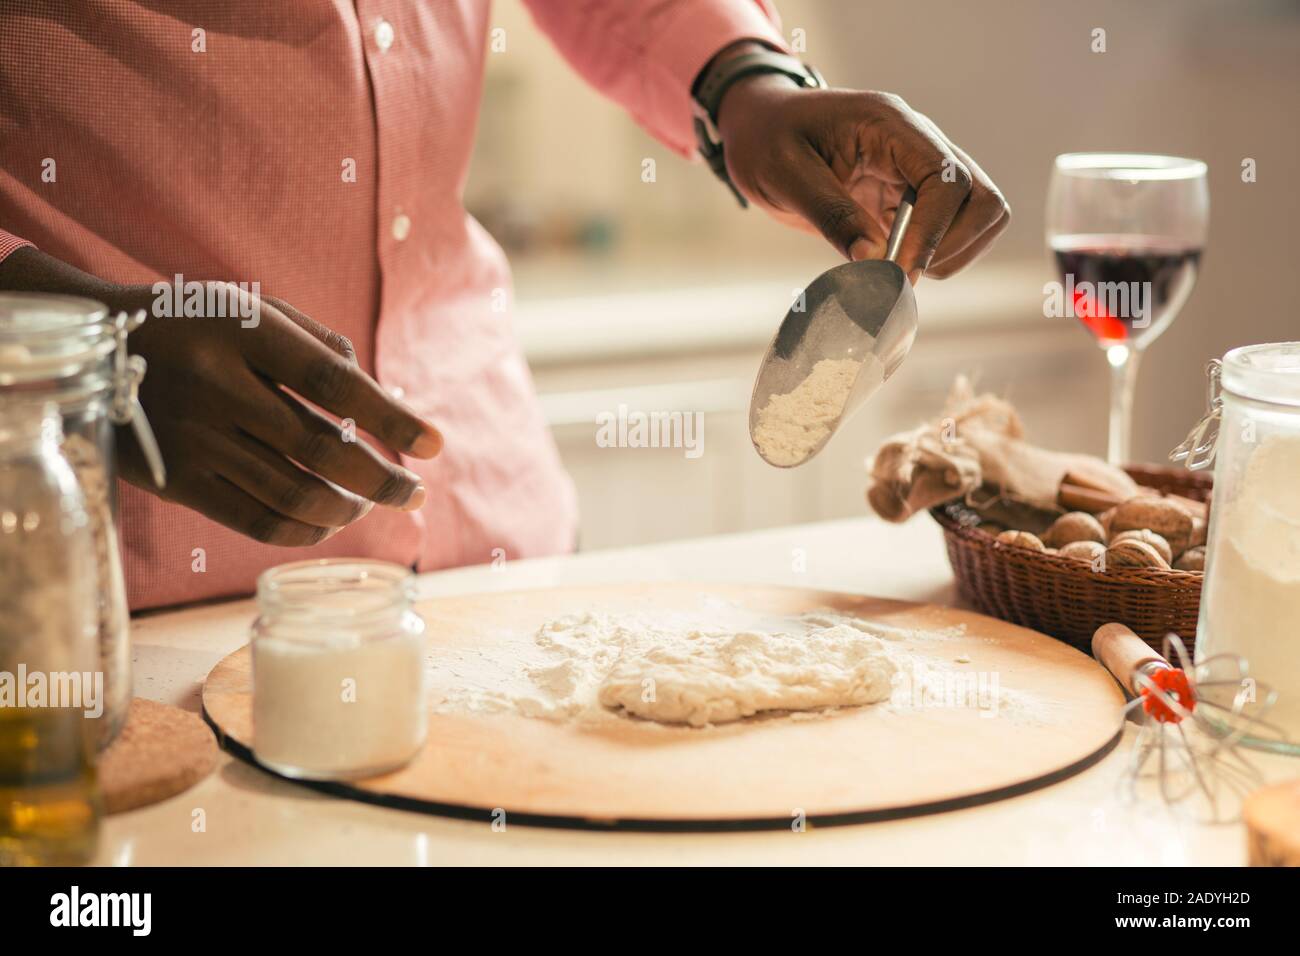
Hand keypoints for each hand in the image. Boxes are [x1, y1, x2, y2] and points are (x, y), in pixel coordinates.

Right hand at [105, 282, 441, 545]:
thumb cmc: (201, 324)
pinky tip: (330, 521)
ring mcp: (193, 439)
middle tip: (417, 493)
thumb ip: (321, 346)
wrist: (95, 346)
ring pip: (293, 495)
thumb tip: (385, 404)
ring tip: (373, 505)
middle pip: (320, 449)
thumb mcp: (255, 308)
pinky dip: (307, 530)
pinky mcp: (178, 482)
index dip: (391, 418)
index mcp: (242, 330)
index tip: (435, 444)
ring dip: (349, 509)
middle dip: (383, 480)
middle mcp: (215, 385)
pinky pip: (256, 522)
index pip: (333, 382)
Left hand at [715, 74, 1010, 281]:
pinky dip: (934, 257)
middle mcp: (919, 143)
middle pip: (983, 199)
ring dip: (949, 255)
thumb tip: (875, 261)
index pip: (948, 178)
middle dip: (950, 247)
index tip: (897, 271)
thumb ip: (831, 214)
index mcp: (891, 125)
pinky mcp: (913, 196)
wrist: (760, 129)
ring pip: (980, 216)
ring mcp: (921, 169)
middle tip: (898, 274)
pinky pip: (952, 229)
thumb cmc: (765, 140)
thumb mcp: (784, 174)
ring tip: (895, 270)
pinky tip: (892, 264)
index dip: (932, 233)